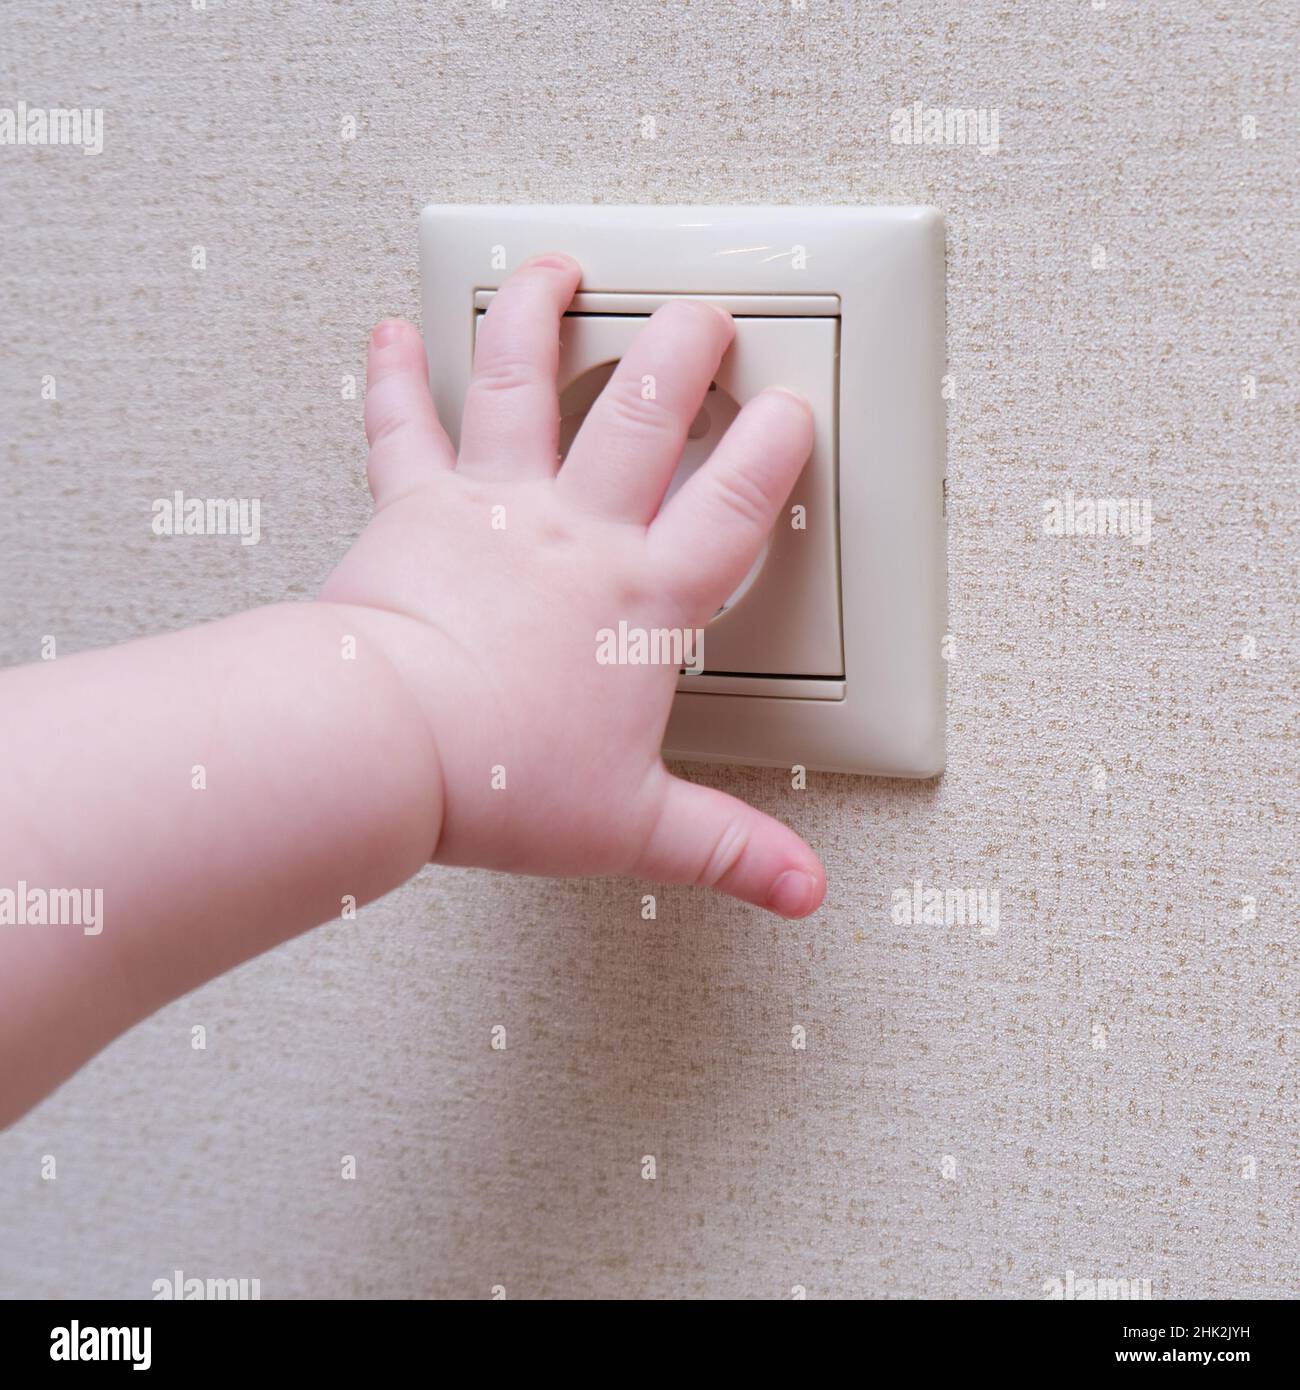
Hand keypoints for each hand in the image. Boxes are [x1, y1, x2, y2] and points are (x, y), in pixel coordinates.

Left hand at [320, 254, 825, 917]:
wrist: (378, 747)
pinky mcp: (412, 504)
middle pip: (643, 408)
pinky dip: (391, 373)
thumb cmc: (497, 780)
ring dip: (541, 312)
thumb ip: (728, 849)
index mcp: (638, 600)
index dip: (773, 449)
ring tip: (559, 267)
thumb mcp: (633, 828)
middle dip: (683, 348)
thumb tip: (806, 891)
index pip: (731, 503)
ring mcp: (491, 504)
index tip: (794, 410)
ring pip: (521, 378)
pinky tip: (388, 331)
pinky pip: (400, 423)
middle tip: (705, 312)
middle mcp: (573, 531)